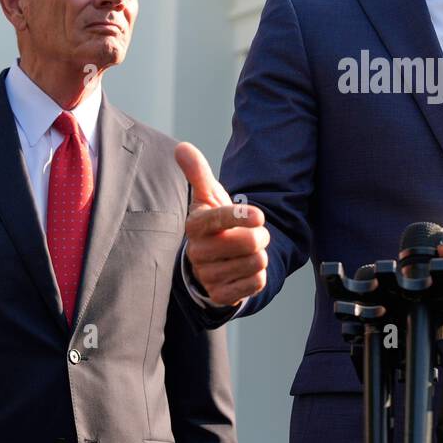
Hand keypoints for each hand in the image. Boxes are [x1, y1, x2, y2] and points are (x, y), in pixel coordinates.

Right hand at [175, 142, 268, 307]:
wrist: (213, 261)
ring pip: (256, 263)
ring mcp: (208, 275)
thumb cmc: (214, 224)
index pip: (222, 218)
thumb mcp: (208, 196)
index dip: (243, 216)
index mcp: (196, 225)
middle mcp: (197, 252)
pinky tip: (245, 270)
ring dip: (260, 256)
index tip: (258, 216)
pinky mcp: (220, 295)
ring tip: (247, 252)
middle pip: (250, 242)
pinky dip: (258, 276)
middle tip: (254, 234)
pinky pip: (255, 283)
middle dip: (261, 236)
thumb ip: (197, 172)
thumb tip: (181, 147)